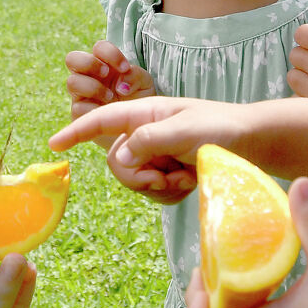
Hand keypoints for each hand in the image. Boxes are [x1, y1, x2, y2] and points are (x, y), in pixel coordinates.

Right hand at [49, 95, 244, 204]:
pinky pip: (153, 193)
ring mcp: (155, 155)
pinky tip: (190, 184)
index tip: (53, 144)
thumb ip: (149, 140)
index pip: (102, 121)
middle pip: (116, 163)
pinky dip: (170, 194)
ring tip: (186, 178)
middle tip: (165, 178)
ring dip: (159, 187)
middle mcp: (144, 133)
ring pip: (134, 182)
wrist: (254, 143)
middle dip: (137, 177)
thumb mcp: (186, 129)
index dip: (76, 131)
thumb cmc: (223, 127)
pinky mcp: (167, 173)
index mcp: (144, 113)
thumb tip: (118, 157)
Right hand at [64, 40, 156, 119]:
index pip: (98, 48)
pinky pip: (77, 107)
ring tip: (110, 97)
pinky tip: (106, 112)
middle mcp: (89, 76)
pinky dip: (92, 108)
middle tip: (106, 74)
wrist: (138, 128)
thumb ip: (136, 75)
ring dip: (92, 87)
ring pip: (72, 82)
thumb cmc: (140, 100)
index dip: (109, 53)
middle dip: (89, 63)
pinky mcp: (79, 114)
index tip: (124, 67)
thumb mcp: (145, 84)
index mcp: (105, 64)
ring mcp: (82, 95)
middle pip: (72, 58)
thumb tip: (119, 84)